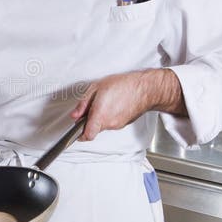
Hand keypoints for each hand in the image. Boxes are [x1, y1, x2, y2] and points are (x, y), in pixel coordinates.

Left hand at [70, 69, 185, 141]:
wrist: (146, 89)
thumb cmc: (123, 85)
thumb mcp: (97, 88)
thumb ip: (83, 104)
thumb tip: (75, 115)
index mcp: (100, 115)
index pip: (87, 136)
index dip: (79, 136)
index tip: (76, 131)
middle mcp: (109, 123)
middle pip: (94, 129)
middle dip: (90, 121)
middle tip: (91, 108)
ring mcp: (117, 125)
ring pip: (103, 126)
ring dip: (100, 118)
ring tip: (104, 103)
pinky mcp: (124, 123)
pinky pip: (112, 122)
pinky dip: (109, 116)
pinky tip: (113, 104)